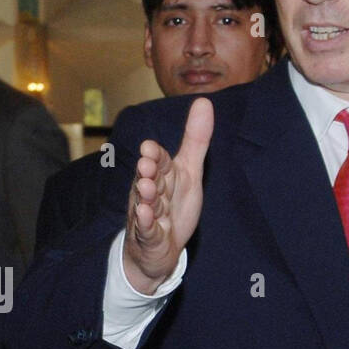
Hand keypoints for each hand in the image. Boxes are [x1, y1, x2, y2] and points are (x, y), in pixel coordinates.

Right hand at [121, 96, 212, 294]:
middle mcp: (151, 191)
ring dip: (146, 195)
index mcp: (162, 175)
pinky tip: (144, 214)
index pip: (160, 161)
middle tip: (146, 163)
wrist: (159, 248)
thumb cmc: (172, 205)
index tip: (149, 147)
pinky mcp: (149, 236)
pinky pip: (146, 228)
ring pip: (146, 203)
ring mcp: (148, 214)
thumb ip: (196, 139)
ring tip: (145, 186)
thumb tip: (204, 100)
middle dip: (148, 171)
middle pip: (150, 179)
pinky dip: (145, 222)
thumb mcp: (189, 172)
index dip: (156, 156)